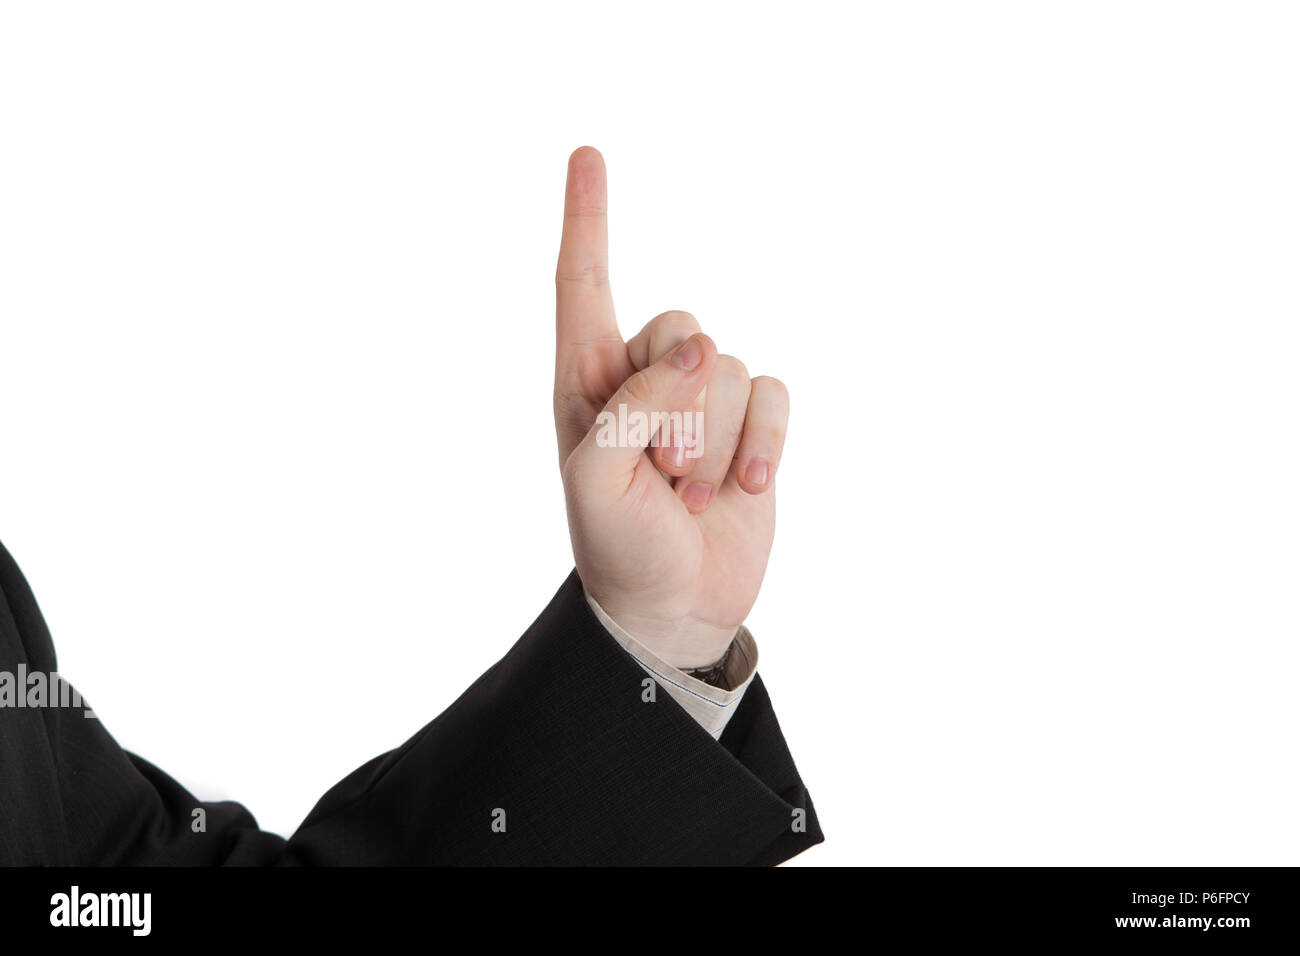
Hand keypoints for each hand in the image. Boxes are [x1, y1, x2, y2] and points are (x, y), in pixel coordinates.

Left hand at [553, 147, 789, 667]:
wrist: (675, 605)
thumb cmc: (616, 545)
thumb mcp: (596, 479)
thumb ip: (634, 404)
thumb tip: (701, 345)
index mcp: (588, 380)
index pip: (584, 285)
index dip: (587, 220)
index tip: (587, 154)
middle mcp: (646, 377)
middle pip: (678, 326)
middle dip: (676, 408)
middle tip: (660, 475)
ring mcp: (703, 400)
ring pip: (729, 368)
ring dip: (715, 443)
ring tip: (688, 497)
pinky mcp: (753, 425)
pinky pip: (775, 394)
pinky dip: (764, 443)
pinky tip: (746, 489)